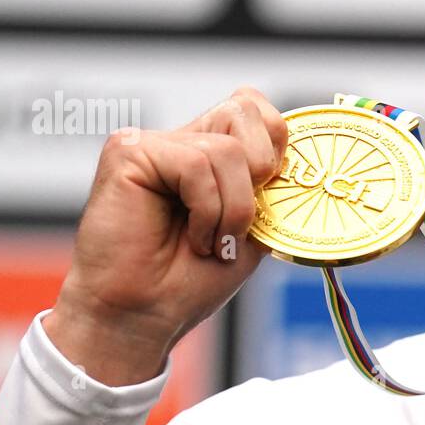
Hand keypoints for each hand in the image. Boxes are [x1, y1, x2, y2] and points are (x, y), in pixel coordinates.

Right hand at [43, 87, 287, 384]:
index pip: (255, 108)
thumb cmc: (189, 280)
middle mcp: (180, 140)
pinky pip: (197, 165)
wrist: (145, 316)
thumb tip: (296, 157)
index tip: (264, 199)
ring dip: (232, 211)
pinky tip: (191, 239)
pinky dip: (207, 211)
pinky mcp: (129, 151)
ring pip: (228, 149)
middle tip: (238, 222)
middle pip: (246, 110)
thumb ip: (267, 187)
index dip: (275, 148)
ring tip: (209, 243)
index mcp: (209, 153)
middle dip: (259, 174)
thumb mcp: (251, 229)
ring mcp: (153, 142)